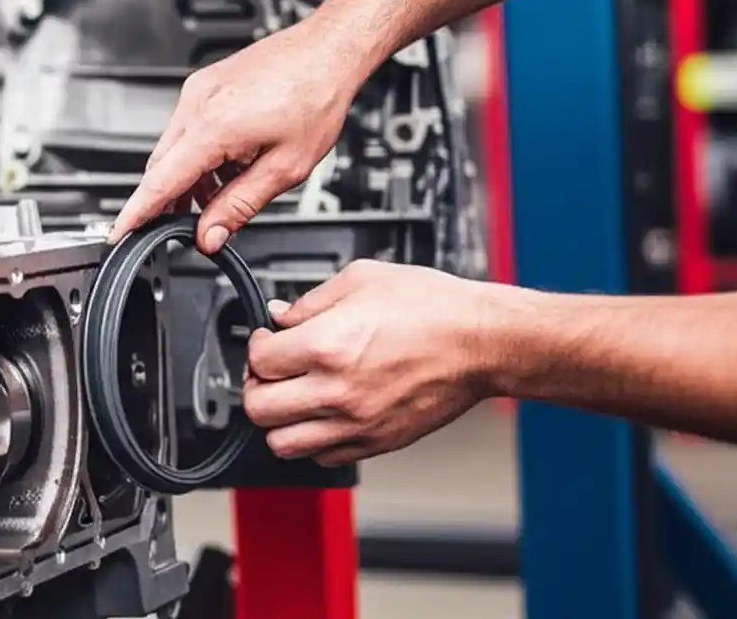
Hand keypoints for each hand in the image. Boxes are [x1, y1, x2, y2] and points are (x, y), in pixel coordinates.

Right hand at [107, 18, 374, 252]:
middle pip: (161, 167)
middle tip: (190, 224)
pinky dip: (200, 153)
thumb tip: (209, 234)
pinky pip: (187, 128)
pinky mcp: (205, 85)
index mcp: (213, 126)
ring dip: (190, 177)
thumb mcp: (284, 168)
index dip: (137, 213)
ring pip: (174, 148)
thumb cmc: (316, 96)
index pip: (160, 181)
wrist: (328, 50)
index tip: (121, 233)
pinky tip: (230, 163)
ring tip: (228, 189)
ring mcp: (198, 91)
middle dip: (170, 199)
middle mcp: (197, 104)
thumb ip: (239, 206)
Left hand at [243, 260, 512, 464]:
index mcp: (327, 346)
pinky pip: (321, 457)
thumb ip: (311, 301)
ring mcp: (356, 423)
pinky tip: (322, 415)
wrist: (482, 342)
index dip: (255, 346)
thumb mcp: (362, 280)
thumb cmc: (433, 309)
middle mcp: (336, 391)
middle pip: (258, 408)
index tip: (265, 340)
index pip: (258, 361)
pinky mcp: (375, 442)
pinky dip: (312, 441)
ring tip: (291, 398)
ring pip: (282, 444)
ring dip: (278, 421)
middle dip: (256, 386)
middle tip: (269, 371)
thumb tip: (280, 315)